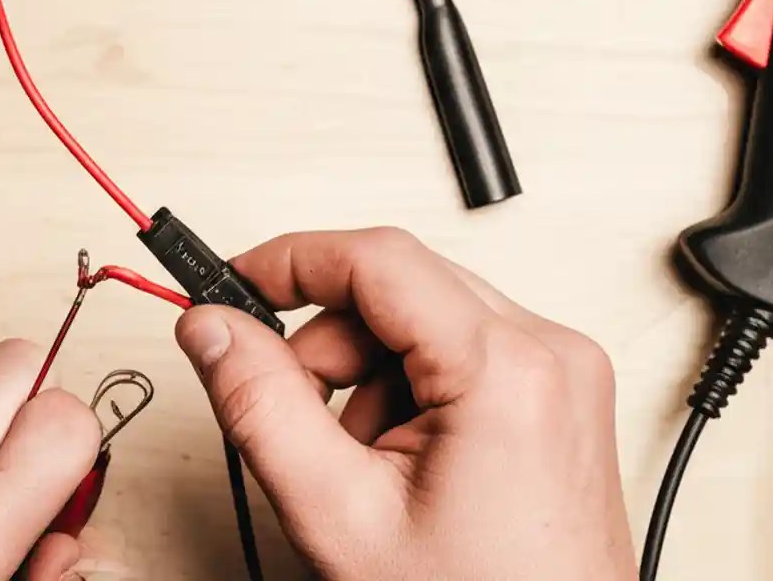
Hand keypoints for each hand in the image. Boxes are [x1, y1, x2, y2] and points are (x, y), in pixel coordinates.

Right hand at [176, 229, 635, 579]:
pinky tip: (400, 462)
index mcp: (507, 369)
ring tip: (361, 462)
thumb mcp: (338, 513)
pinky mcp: (555, 396)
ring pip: (421, 320)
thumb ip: (260, 405)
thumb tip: (212, 328)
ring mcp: (561, 374)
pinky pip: (455, 354)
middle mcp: (551, 353)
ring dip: (365, 375)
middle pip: (398, 287)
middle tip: (291, 408)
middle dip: (326, 342)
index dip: (290, 261)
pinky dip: (405, 392)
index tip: (231, 286)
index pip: (378, 259)